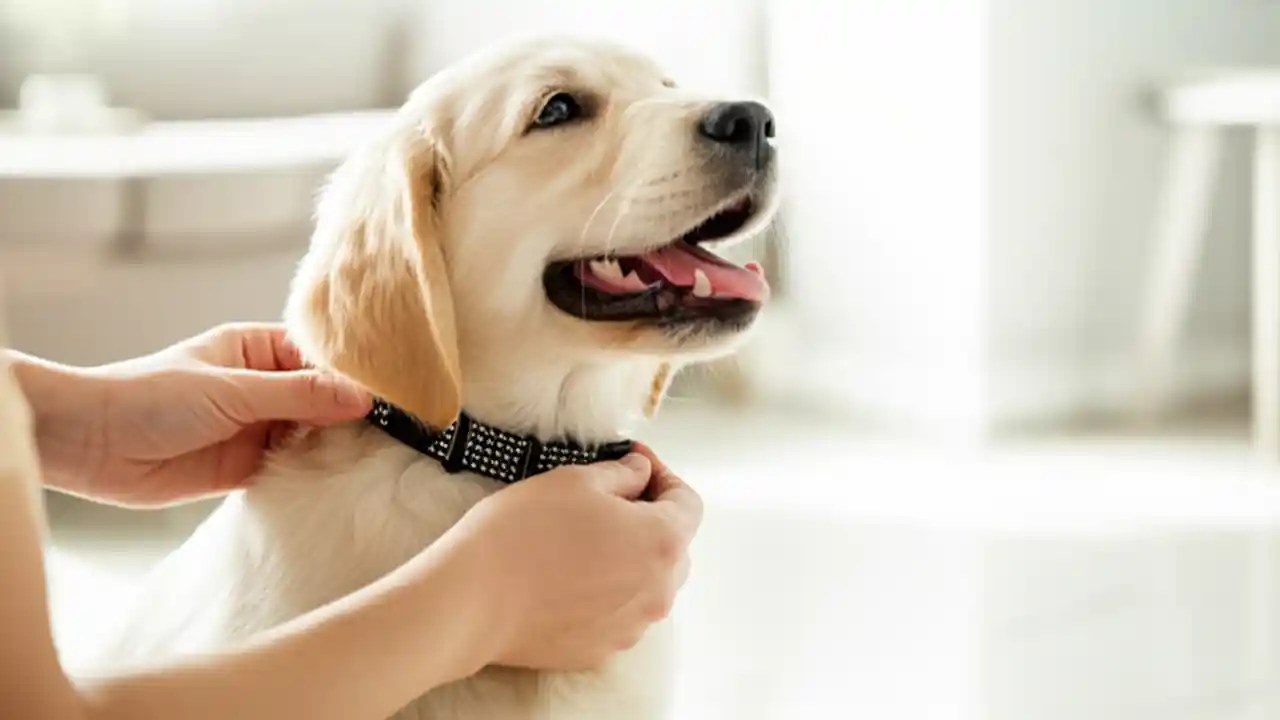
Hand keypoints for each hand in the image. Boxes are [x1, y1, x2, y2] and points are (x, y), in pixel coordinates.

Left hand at [16, 323, 370, 505]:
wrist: (91, 445)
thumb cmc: (150, 397)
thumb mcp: (233, 390)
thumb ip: (299, 395)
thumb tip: (362, 397)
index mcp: (255, 350)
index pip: (319, 359)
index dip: (354, 374)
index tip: (394, 392)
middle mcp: (260, 387)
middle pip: (321, 399)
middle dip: (351, 414)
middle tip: (397, 431)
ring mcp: (254, 428)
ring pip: (310, 436)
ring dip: (334, 447)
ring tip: (378, 457)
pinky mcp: (244, 468)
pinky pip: (291, 469)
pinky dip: (312, 475)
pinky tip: (340, 480)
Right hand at [441, 444, 701, 671]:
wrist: (472, 599)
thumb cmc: (523, 532)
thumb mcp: (576, 479)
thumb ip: (622, 474)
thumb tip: (640, 472)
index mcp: (663, 542)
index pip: (688, 504)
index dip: (664, 476)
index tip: (636, 463)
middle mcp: (659, 591)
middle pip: (674, 547)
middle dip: (650, 518)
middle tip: (611, 498)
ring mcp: (632, 626)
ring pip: (648, 584)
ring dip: (629, 558)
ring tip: (586, 539)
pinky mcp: (600, 649)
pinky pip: (618, 613)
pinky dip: (606, 592)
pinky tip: (568, 575)